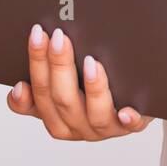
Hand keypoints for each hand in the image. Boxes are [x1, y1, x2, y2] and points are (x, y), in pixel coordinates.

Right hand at [6, 23, 153, 139]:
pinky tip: (126, 112)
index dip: (34, 69)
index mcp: (55, 116)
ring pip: (94, 114)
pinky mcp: (131, 126)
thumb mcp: (66, 83)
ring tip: (90, 62)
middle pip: (62, 100)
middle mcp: (77, 126)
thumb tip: (30, 58)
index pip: (37, 96)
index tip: (35, 40)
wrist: (136, 100)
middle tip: (58, 37)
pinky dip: (128, 119)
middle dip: (58, 66)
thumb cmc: (97, 86)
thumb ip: (47, 76)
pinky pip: (130, 126)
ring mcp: (104, 128)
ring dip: (92, 88)